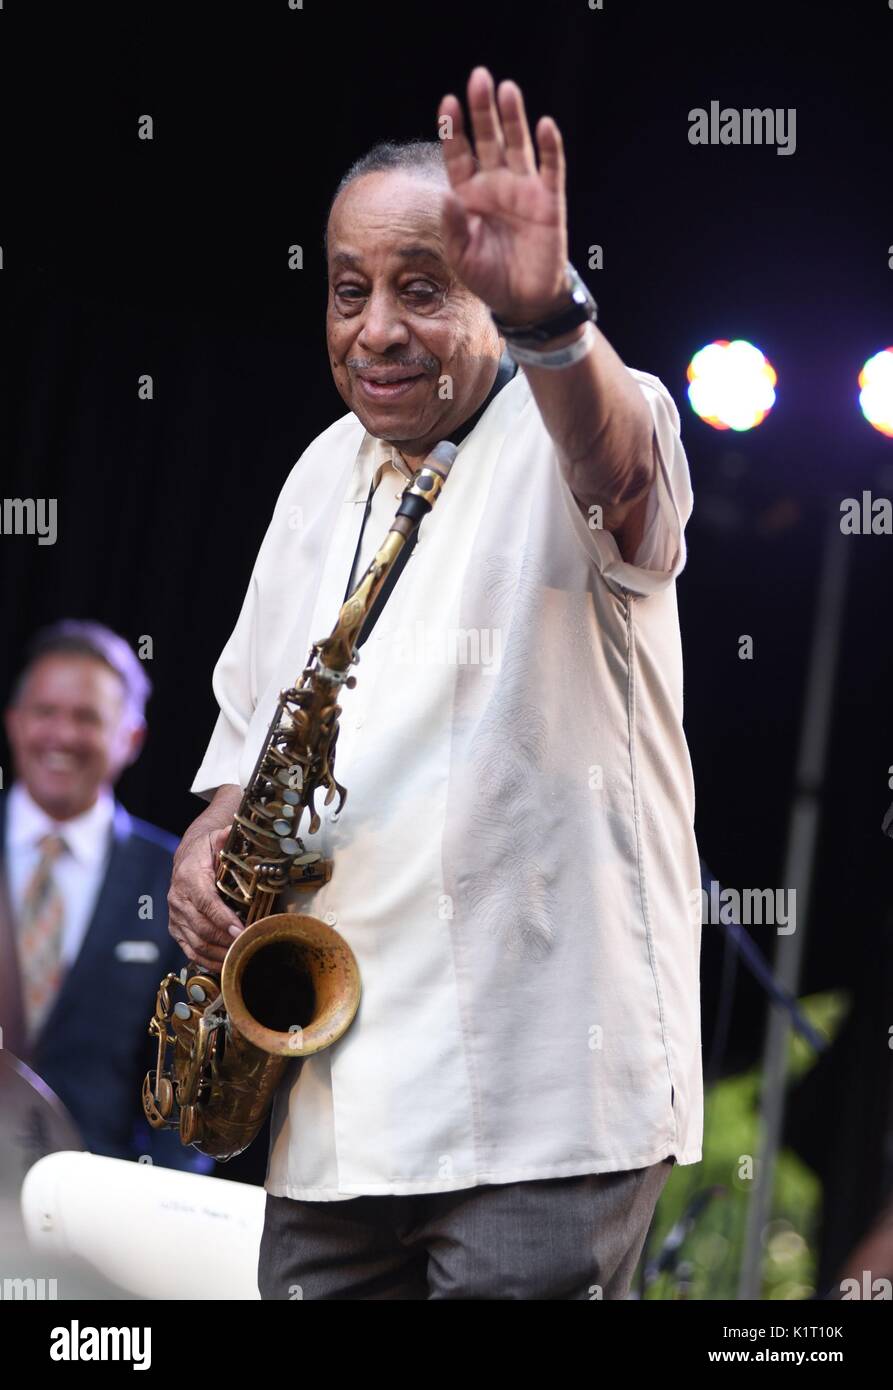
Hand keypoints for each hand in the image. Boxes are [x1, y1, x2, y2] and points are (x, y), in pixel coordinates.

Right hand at [167, 820, 243, 972]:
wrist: (186, 858)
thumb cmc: (204, 852)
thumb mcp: (215, 840)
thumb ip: (224, 838)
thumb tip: (230, 832)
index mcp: (189, 878)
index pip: (206, 902)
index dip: (223, 919)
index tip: (241, 930)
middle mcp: (178, 899)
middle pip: (202, 927)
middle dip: (226, 940)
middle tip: (248, 946)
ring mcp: (175, 916)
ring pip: (196, 942)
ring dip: (219, 953)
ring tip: (239, 958)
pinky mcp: (176, 928)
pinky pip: (190, 949)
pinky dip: (207, 960)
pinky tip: (224, 964)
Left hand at [438, 67, 569, 324]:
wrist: (523, 301)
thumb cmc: (487, 278)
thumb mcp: (461, 257)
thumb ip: (453, 227)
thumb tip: (447, 195)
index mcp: (469, 195)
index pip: (459, 155)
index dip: (454, 130)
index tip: (448, 103)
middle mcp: (495, 185)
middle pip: (489, 139)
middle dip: (484, 110)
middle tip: (479, 78)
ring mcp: (523, 190)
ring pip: (518, 145)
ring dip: (513, 118)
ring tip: (507, 89)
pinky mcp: (549, 201)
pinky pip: (550, 169)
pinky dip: (549, 148)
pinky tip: (544, 126)